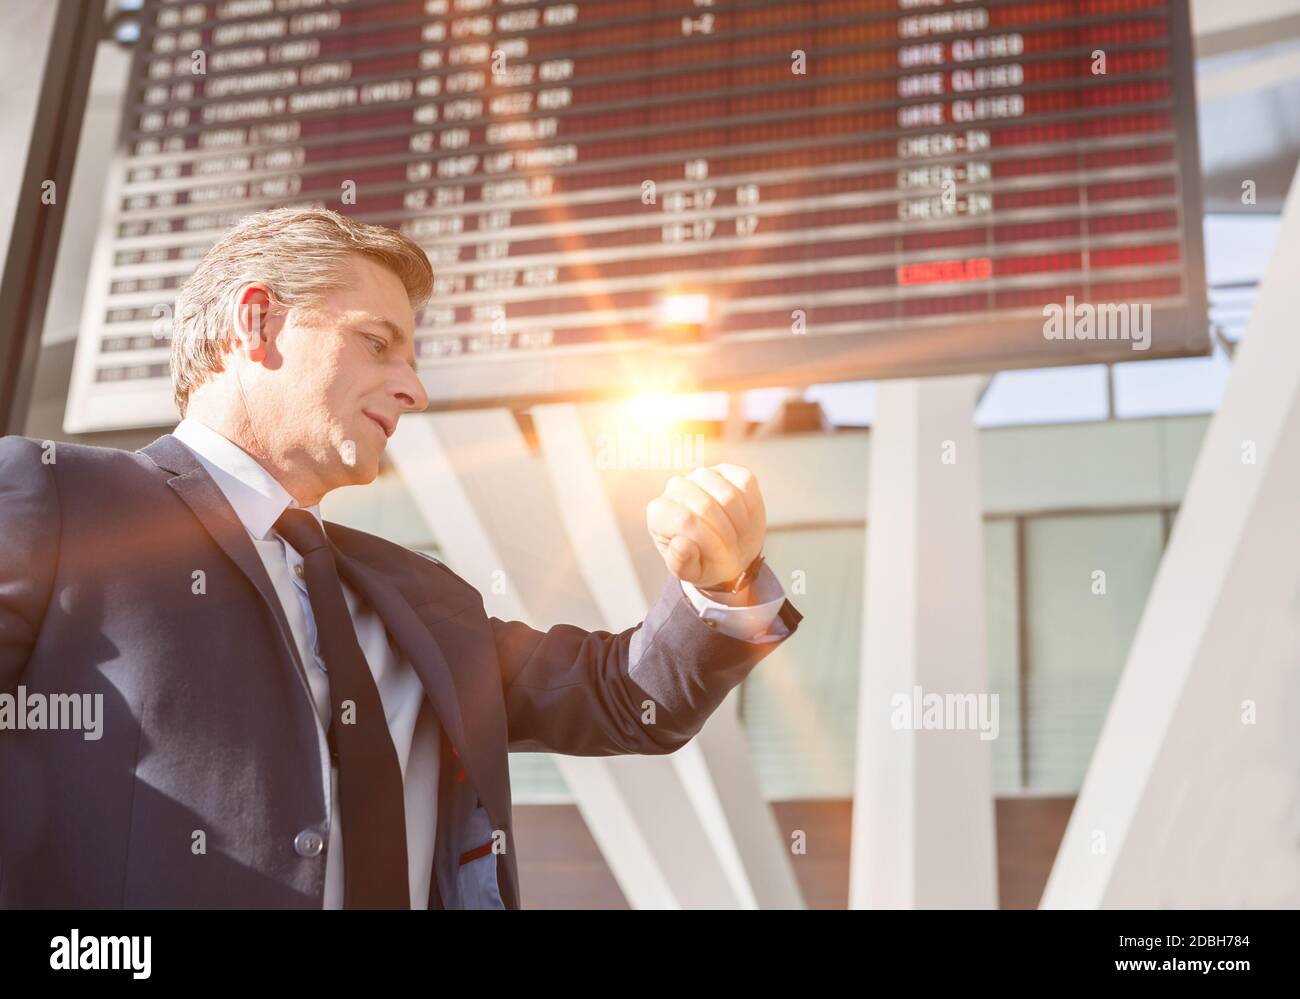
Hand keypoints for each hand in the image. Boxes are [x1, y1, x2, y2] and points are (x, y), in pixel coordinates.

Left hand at [646, 464, 765, 588]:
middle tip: (729, 549)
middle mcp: (676, 487)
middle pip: (706, 506)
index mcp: (659, 512)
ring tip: (736, 535)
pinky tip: (743, 519)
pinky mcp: (728, 470)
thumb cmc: (704, 561)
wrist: (728, 552)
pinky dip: (750, 507)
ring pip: (728, 495)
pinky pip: (745, 484)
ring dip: (739, 523)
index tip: (717, 556)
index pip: (685, 520)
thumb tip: (681, 544)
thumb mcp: (691, 572)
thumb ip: (682, 563)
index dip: (708, 541)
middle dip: (725, 534)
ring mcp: (702, 475)